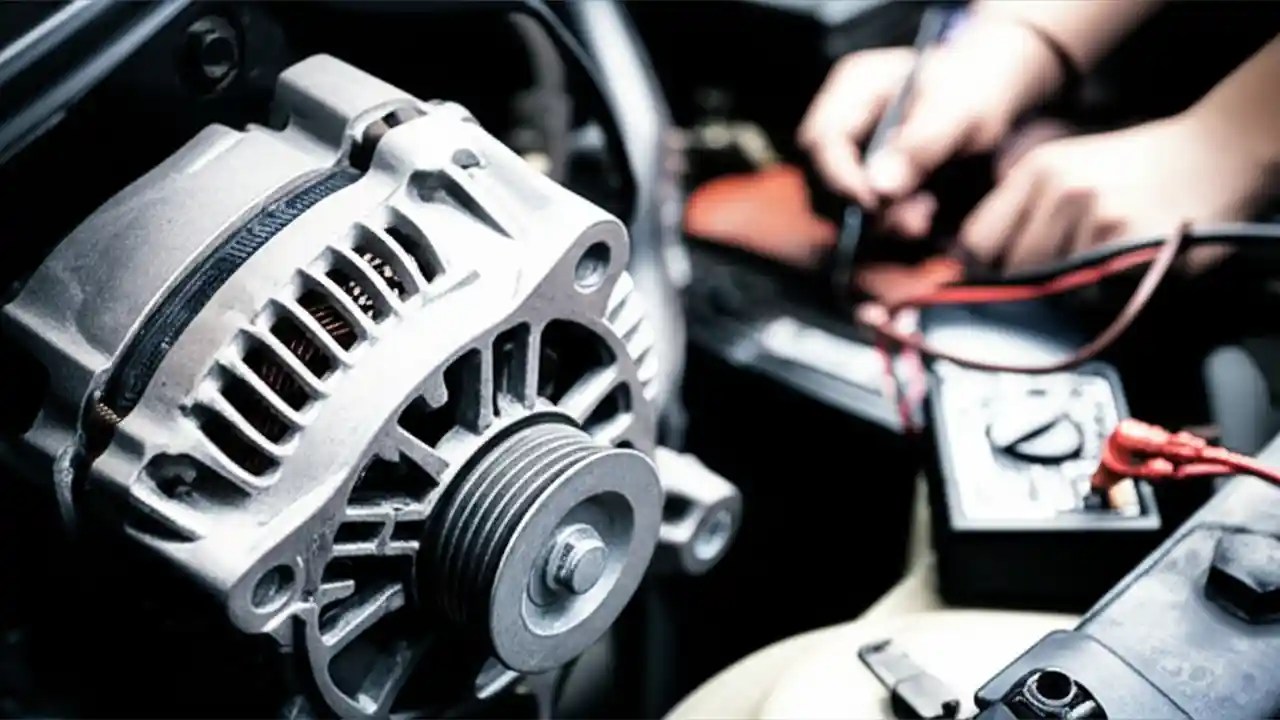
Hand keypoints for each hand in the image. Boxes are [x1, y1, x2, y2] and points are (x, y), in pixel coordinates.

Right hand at [797, 16, 1063, 224]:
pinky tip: (923, 216)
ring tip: (926, 215)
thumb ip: (922, 144)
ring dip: (880, 221)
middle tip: (914, 221)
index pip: (821, 137)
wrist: (992, 91)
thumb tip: (879, 189)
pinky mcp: (864, 178)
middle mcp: (842, 118)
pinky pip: (860, 211)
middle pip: (821, 175)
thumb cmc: (977, 86)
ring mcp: (849, 151)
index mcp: (855, 85)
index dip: (839, 177)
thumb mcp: (961, 109)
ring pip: (838, 201)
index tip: (875, 205)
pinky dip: (888, 223)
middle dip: (862, 207)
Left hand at [960, 111, 1273, 271]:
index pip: (975, 241)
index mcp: (1035, 171)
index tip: (988, 284)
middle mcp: (1060, 191)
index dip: (980, 270)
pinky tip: (1128, 264)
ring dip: (1075, 289)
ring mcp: (1096, 216)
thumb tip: (969, 264)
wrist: (1217, 150)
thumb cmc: (1135, 168)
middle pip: (1013, 272)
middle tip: (1065, 272)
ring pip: (1056, 288)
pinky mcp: (1132, 242)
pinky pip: (1098, 294)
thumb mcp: (1065, 170)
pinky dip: (1110, 292)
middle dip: (1030, 285)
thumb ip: (1020, 211)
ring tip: (1106, 258)